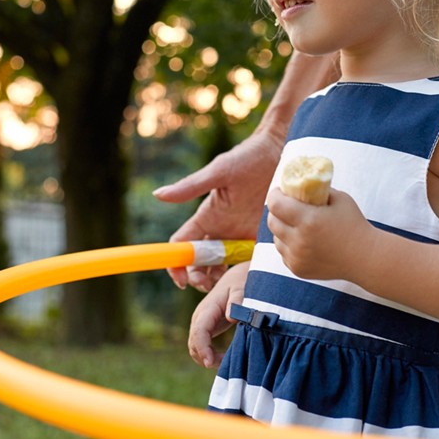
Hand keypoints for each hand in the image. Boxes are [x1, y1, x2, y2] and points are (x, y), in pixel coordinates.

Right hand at [154, 129, 282, 289]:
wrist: (281, 153)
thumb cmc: (248, 157)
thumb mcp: (219, 172)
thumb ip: (191, 186)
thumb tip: (158, 194)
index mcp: (207, 217)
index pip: (183, 245)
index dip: (176, 263)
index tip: (180, 278)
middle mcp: (222, 230)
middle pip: (201, 263)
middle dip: (199, 278)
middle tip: (208, 286)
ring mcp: (242, 236)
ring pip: (224, 267)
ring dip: (220, 280)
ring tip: (227, 286)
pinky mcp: (262, 239)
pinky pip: (250, 262)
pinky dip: (245, 275)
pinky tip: (250, 280)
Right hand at [188, 262, 248, 368]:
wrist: (236, 279)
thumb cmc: (240, 283)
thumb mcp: (241, 288)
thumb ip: (237, 300)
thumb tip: (232, 317)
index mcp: (208, 309)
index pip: (199, 331)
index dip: (203, 348)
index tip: (210, 363)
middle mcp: (199, 317)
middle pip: (194, 343)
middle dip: (205, 357)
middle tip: (225, 366)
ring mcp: (200, 323)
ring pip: (195, 348)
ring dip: (207, 359)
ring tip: (227, 363)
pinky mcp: (206, 328)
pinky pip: (201, 346)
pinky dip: (209, 356)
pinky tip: (225, 359)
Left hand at [265, 186, 373, 281]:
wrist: (365, 257)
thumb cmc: (354, 224)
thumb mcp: (339, 198)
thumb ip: (319, 190)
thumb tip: (302, 182)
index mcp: (308, 220)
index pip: (275, 204)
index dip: (275, 194)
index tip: (280, 191)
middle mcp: (299, 241)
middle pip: (272, 222)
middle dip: (276, 211)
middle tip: (285, 205)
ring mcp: (297, 258)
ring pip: (276, 239)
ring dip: (282, 229)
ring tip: (294, 224)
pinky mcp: (298, 270)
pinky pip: (284, 253)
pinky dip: (288, 245)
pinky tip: (300, 240)